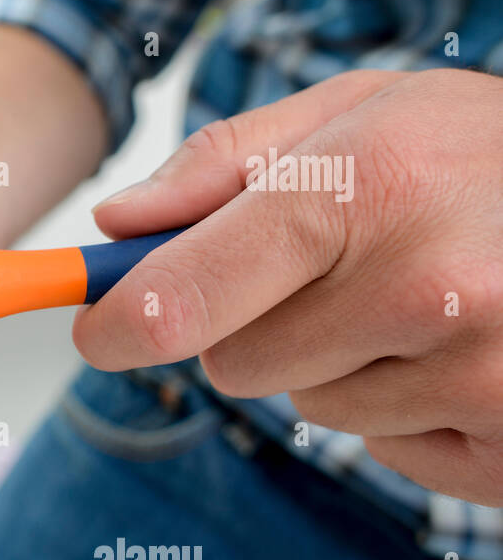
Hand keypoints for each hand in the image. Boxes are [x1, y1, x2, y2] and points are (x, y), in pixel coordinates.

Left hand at [77, 68, 502, 504]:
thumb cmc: (476, 152)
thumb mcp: (357, 111)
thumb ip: (224, 164)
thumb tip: (118, 224)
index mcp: (364, 192)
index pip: (186, 293)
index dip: (119, 321)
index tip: (95, 330)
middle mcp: (425, 291)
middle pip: (235, 366)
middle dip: (257, 325)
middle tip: (332, 272)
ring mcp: (478, 375)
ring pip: (311, 407)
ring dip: (341, 364)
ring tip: (421, 299)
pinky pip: (387, 448)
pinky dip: (405, 409)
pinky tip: (463, 350)